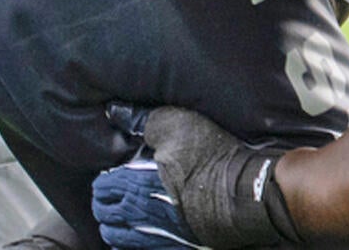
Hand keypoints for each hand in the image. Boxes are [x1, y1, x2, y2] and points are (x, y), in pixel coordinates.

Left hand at [95, 106, 297, 248]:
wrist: (245, 192)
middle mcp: (142, 212)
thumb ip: (146, 121)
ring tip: (117, 220)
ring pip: (119, 236)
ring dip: (114, 227)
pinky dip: (132, 243)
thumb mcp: (177, 124)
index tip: (108, 176)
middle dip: (104, 205)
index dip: (103, 181)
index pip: (104, 186)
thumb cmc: (213, 158)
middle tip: (107, 199)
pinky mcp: (177, 244)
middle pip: (107, 214)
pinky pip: (140, 249)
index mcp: (137, 183)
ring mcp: (159, 232)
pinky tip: (137, 236)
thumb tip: (119, 113)